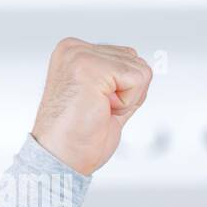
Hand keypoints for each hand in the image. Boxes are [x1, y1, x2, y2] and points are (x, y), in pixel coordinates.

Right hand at [31, 37, 152, 175]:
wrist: (61, 157)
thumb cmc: (79, 137)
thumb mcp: (105, 98)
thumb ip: (121, 80)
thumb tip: (144, 69)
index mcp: (76, 52)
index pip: (129, 58)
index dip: (126, 91)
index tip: (99, 105)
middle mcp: (75, 49)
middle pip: (138, 63)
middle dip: (128, 94)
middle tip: (99, 110)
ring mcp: (80, 55)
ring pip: (140, 71)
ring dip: (126, 100)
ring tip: (99, 109)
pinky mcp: (90, 66)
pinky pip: (137, 80)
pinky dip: (126, 103)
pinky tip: (101, 109)